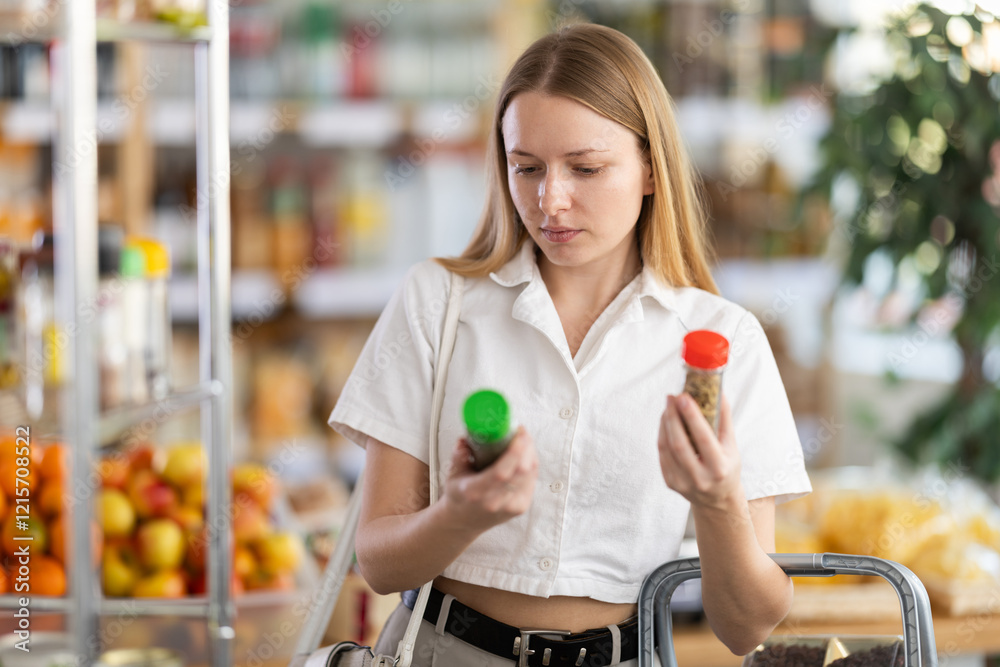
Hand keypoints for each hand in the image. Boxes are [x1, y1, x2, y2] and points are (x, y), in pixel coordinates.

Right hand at [442, 425, 537, 532]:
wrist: (464, 523)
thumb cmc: (458, 495)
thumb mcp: (452, 473)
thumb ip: (460, 454)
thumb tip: (468, 436)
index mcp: (475, 492)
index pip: (501, 473)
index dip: (514, 451)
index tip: (518, 433)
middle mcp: (495, 501)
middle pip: (521, 471)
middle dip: (526, 446)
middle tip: (520, 431)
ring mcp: (511, 506)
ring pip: (530, 473)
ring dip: (530, 453)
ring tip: (523, 439)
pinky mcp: (521, 507)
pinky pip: (532, 479)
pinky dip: (531, 463)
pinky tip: (525, 454)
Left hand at [658, 393, 742, 510]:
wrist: (717, 500)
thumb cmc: (727, 467)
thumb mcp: (731, 446)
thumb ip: (724, 420)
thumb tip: (719, 392)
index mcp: (719, 469)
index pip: (702, 440)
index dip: (691, 417)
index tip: (684, 397)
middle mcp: (700, 478)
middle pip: (679, 444)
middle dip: (672, 417)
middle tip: (671, 397)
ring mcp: (682, 483)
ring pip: (666, 448)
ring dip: (665, 423)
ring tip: (668, 405)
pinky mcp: (670, 482)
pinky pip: (662, 454)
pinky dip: (662, 434)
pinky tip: (666, 421)